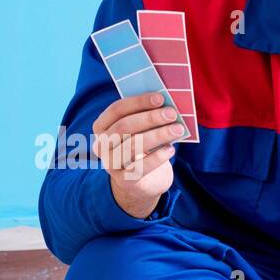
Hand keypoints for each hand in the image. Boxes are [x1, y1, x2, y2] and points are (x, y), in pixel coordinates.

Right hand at [91, 92, 183, 219]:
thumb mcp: (140, 131)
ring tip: (177, 130)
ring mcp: (110, 164)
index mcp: (102, 127)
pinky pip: (140, 167)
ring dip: (158, 135)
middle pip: (124, 127)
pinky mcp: (123, 181)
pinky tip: (171, 149)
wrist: (141, 182)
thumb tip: (165, 103)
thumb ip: (145, 116)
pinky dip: (157, 157)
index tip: (160, 98)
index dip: (138, 102)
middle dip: (150, 118)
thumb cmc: (142, 147)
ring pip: (132, 146)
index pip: (116, 110)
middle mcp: (101, 145)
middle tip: (172, 113)